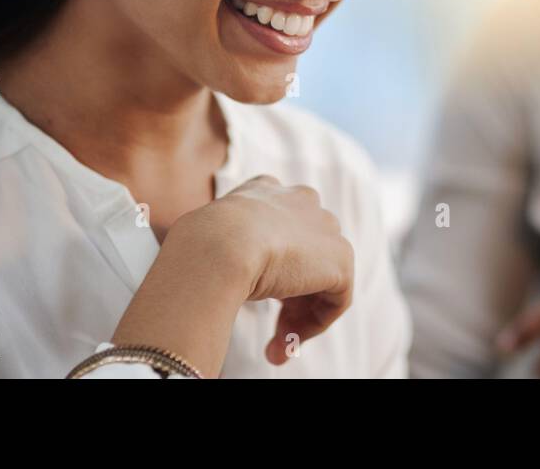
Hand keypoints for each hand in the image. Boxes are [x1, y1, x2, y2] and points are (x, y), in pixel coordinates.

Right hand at [176, 175, 355, 364]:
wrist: (219, 245)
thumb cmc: (199, 246)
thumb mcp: (206, 242)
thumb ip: (222, 252)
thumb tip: (211, 279)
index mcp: (265, 191)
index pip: (279, 227)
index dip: (271, 267)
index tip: (251, 293)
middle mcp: (300, 201)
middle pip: (304, 254)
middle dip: (290, 297)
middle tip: (269, 332)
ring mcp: (323, 228)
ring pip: (320, 278)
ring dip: (298, 316)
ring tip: (274, 347)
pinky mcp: (339, 258)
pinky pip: (336, 298)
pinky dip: (314, 324)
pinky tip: (284, 341)